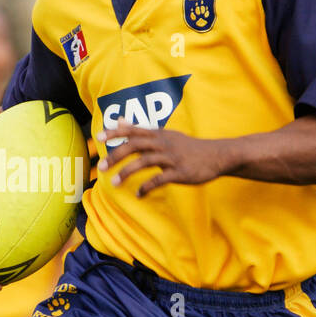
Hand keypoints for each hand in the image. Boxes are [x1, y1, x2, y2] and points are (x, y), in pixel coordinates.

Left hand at [97, 122, 228, 196]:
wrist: (216, 156)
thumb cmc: (187, 147)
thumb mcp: (165, 135)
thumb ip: (141, 130)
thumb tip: (120, 121)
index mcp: (159, 135)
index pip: (134, 130)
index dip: (116, 133)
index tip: (99, 137)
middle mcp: (163, 143)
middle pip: (136, 145)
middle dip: (116, 155)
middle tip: (101, 167)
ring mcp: (172, 157)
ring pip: (145, 161)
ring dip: (127, 172)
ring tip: (114, 183)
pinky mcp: (180, 172)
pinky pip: (160, 179)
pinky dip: (147, 187)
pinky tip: (138, 195)